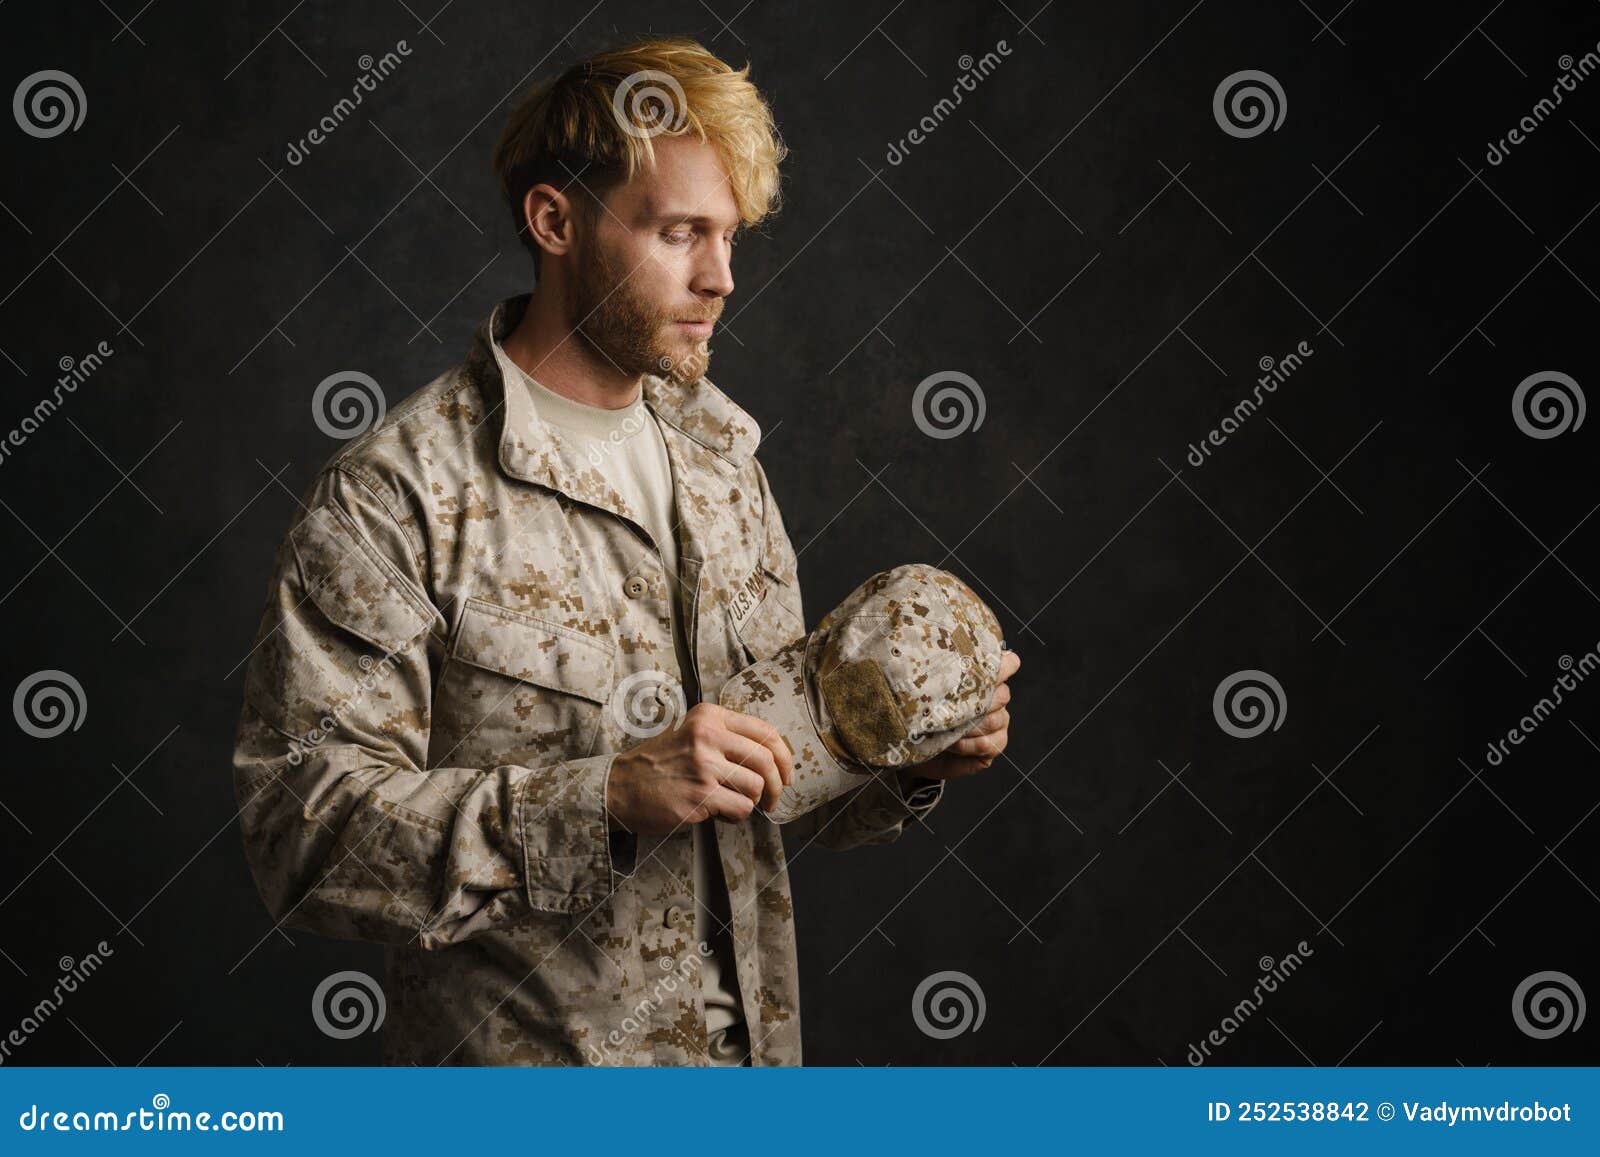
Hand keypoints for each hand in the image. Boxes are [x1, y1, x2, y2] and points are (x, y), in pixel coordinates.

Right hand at [605, 702, 793, 834]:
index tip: (786, 773)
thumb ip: (726, 736)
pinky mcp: (700, 795)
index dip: (784, 755)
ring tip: (734, 804)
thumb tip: (771, 756)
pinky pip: (740, 808)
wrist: (621, 787)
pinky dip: (737, 816)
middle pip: (765, 759)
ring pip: (755, 786)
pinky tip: (721, 813)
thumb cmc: (659, 763)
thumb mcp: (690, 733)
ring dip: (752, 801)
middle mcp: (708, 736)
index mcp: (709, 717)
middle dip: (777, 784)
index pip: (764, 731)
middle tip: (774, 798)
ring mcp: (704, 766)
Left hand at [909, 648, 1019, 779]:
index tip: (984, 667)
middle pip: (1002, 695)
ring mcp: (999, 721)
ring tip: (943, 728)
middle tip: (948, 706)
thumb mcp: (927, 686)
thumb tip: (939, 649)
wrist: (917, 745)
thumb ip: (940, 669)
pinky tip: (952, 743)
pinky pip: (989, 744)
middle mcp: (996, 698)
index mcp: (984, 678)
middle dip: (975, 702)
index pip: (1007, 664)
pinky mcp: (996, 744)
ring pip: (994, 720)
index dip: (1003, 665)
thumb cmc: (922, 710)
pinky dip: (968, 744)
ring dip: (967, 726)